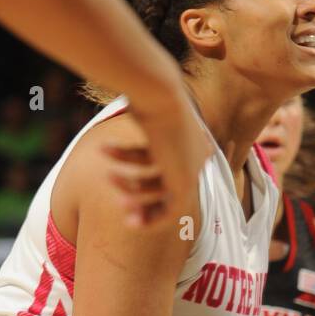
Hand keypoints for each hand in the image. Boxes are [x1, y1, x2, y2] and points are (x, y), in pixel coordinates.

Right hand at [103, 87, 211, 228]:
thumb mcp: (145, 110)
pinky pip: (171, 210)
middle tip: (120, 203)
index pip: (170, 168)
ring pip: (165, 197)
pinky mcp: (186, 183)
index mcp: (193, 139)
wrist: (159, 93)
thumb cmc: (147, 95)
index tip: (125, 183)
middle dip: (142, 196)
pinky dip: (151, 218)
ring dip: (137, 198)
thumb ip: (143, 120)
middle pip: (170, 185)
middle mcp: (198, 156)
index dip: (145, 180)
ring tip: (116, 198)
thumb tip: (129, 109)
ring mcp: (194, 170)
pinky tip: (130, 222)